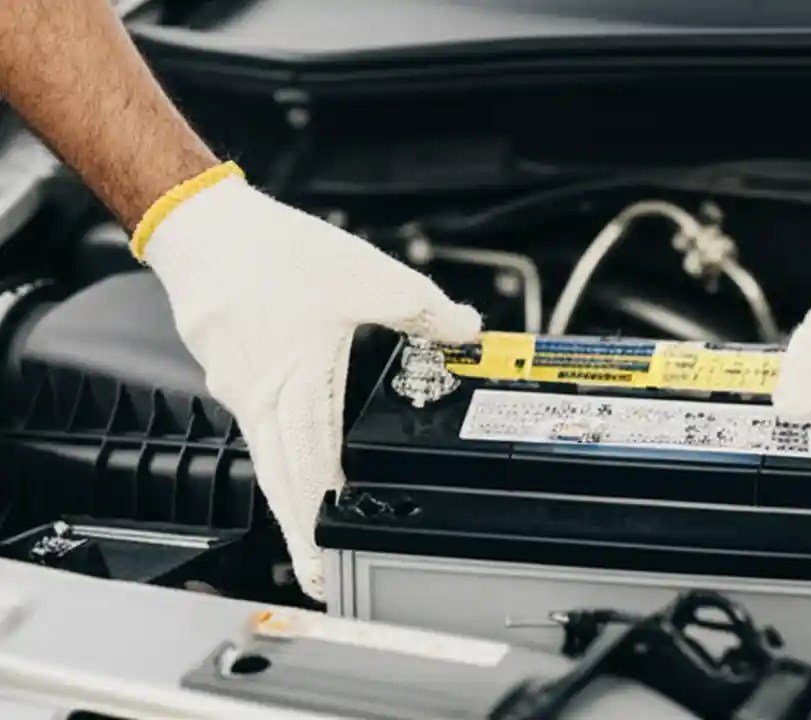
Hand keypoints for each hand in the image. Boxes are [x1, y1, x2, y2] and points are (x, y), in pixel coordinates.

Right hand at [142, 169, 480, 600]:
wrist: (204, 227)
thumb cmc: (273, 253)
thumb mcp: (368, 278)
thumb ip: (424, 311)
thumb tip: (468, 331)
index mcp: (294, 387)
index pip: (308, 474)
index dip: (319, 523)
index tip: (325, 564)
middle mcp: (259, 400)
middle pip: (281, 483)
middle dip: (302, 533)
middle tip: (319, 575)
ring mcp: (238, 390)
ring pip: (268, 457)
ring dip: (292, 493)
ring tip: (314, 525)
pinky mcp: (230, 374)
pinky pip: (256, 426)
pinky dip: (280, 452)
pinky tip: (298, 454)